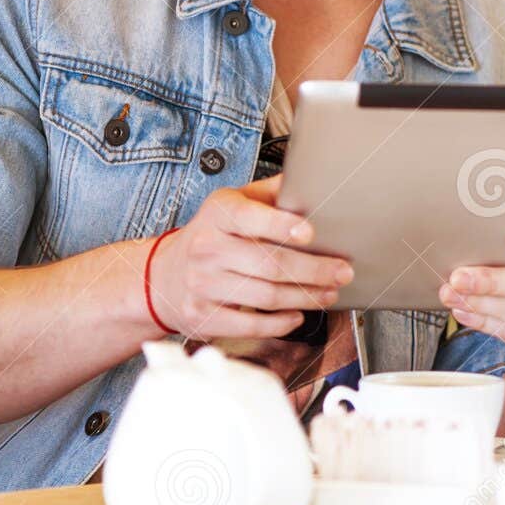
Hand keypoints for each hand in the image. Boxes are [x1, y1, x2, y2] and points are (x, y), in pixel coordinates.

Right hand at [146, 174, 352, 339]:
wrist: (161, 275)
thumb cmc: (211, 235)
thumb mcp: (233, 203)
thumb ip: (270, 193)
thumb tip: (310, 179)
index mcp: (219, 213)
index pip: (250, 217)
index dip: (282, 225)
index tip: (311, 233)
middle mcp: (208, 247)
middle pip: (269, 263)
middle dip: (313, 270)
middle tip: (342, 272)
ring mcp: (203, 284)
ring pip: (264, 295)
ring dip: (305, 297)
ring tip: (329, 293)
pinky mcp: (202, 315)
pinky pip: (249, 324)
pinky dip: (279, 323)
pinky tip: (298, 315)